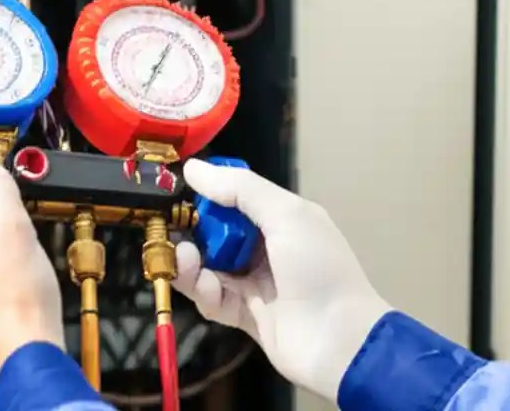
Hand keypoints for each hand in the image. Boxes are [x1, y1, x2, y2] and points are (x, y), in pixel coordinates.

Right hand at [172, 159, 391, 401]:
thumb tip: (194, 168)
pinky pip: (213, 297)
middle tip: (171, 227)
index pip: (237, 196)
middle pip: (217, 231)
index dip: (209, 192)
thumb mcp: (287, 215)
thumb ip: (241, 189)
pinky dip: (204, 290)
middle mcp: (268, 246)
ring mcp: (256, 282)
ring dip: (192, 260)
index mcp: (283, 218)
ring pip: (210, 264)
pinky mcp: (244, 315)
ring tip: (186, 257)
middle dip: (193, 228)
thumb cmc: (319, 269)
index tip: (176, 188)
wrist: (339, 340)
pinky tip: (206, 286)